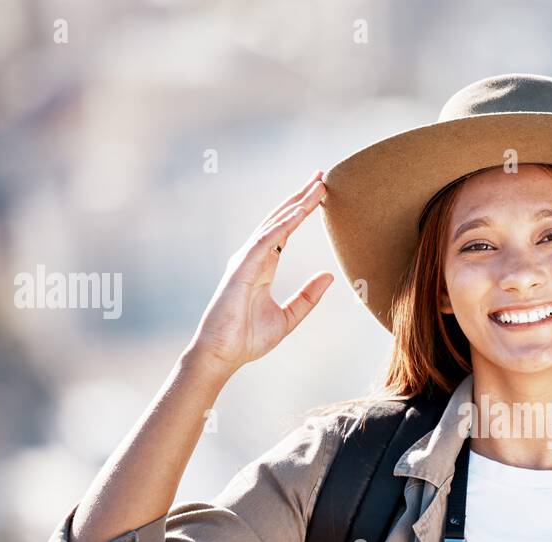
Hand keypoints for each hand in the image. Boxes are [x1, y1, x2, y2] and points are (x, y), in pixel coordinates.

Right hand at [186, 171, 333, 377]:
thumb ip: (308, 297)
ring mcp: (245, 261)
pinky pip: (265, 242)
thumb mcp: (288, 317)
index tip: (321, 192)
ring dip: (295, 205)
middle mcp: (252, 258)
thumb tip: (329, 276)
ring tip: (317, 187)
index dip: (302, 210)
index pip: (286, 230)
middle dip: (300, 197)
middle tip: (321, 176)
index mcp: (262, 266)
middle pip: (280, 220)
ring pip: (274, 225)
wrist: (222, 355)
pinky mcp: (241, 270)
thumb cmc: (247, 339)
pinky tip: (298, 213)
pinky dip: (282, 226)